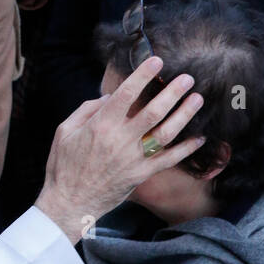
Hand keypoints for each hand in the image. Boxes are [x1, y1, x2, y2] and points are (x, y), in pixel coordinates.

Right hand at [35, 58, 204, 243]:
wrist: (69, 203)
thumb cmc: (63, 165)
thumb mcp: (64, 131)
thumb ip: (87, 110)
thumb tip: (110, 97)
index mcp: (101, 125)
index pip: (126, 94)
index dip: (142, 75)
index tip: (157, 61)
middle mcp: (120, 140)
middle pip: (153, 111)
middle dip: (173, 92)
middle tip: (188, 78)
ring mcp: (133, 158)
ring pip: (166, 133)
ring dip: (184, 115)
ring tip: (198, 99)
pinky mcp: (141, 175)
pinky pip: (168, 160)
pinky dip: (185, 149)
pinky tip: (200, 138)